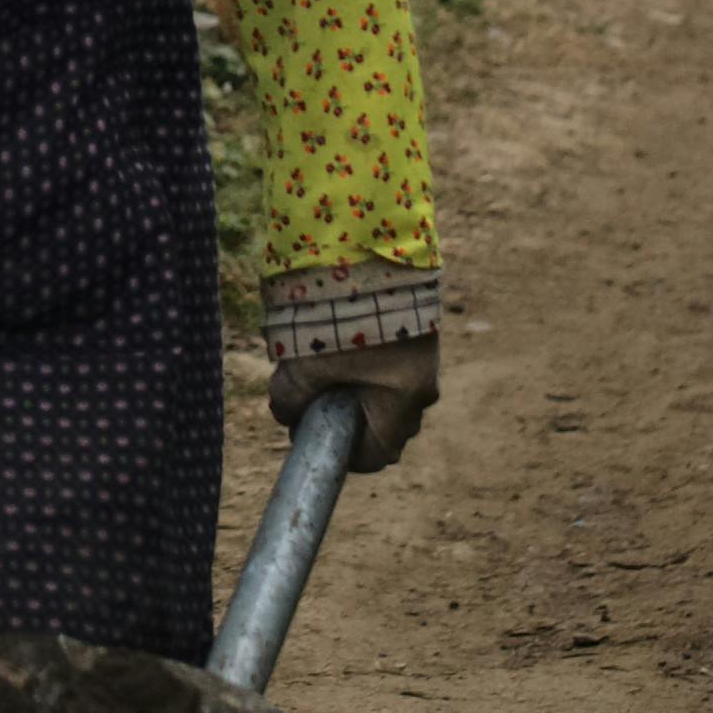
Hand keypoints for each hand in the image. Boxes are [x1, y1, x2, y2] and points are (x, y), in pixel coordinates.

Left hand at [266, 335, 434, 472]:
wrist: (372, 256)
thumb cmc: (339, 320)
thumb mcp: (303, 366)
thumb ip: (289, 401)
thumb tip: (286, 414)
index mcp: (402, 404)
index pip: (376, 456)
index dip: (342, 454)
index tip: (315, 432)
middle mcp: (423, 389)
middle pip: (385, 429)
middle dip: (351, 421)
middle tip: (319, 396)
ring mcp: (427, 362)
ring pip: (390, 397)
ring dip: (361, 390)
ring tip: (329, 362)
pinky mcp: (422, 338)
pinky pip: (396, 369)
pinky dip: (371, 366)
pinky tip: (346, 342)